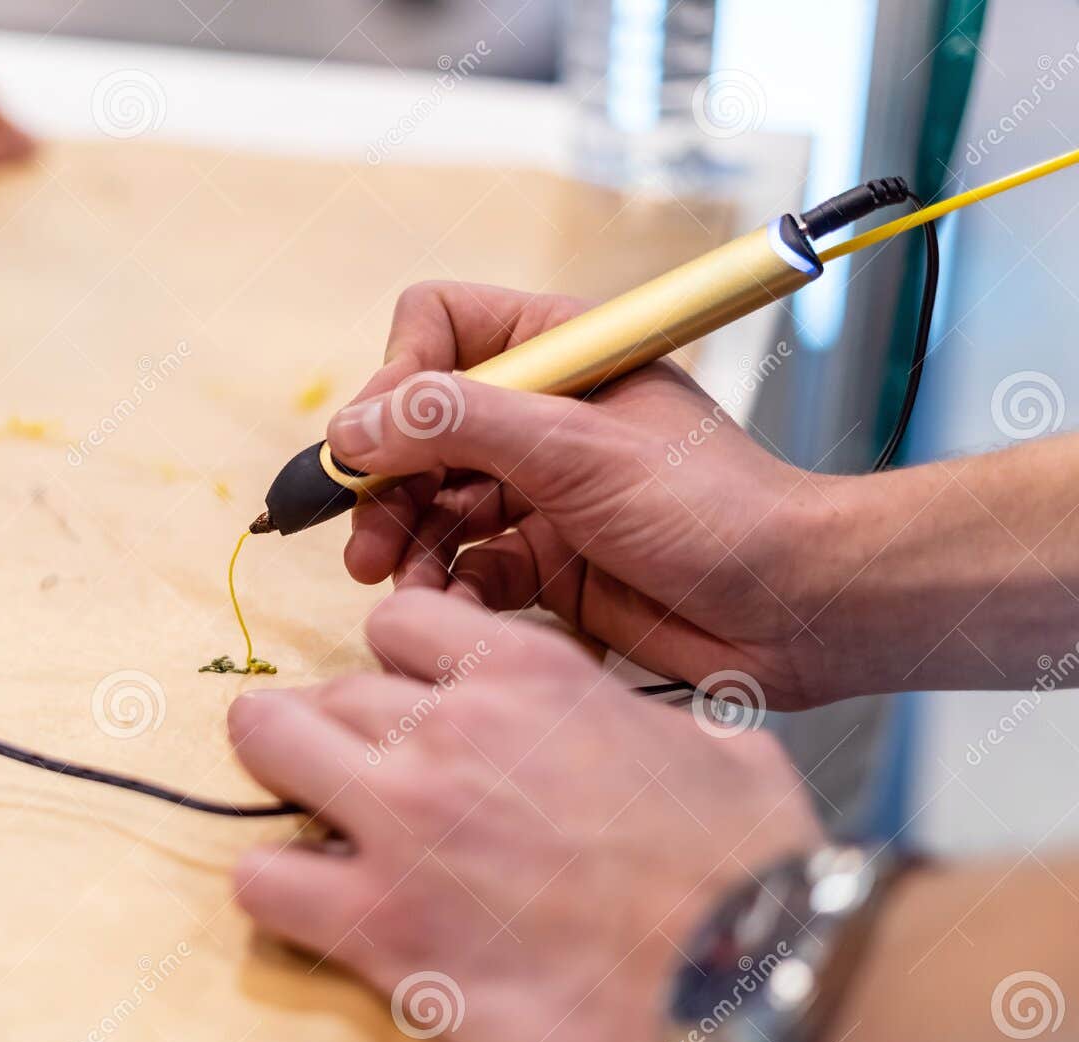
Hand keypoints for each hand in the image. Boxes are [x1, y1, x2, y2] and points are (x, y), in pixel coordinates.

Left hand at [228, 589, 821, 1041]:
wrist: (741, 982)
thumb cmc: (745, 872)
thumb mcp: (715, 750)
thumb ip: (646, 722)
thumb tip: (643, 736)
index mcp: (530, 675)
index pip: (400, 624)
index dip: (396, 661)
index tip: (407, 696)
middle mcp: (450, 731)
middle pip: (329, 691)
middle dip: (334, 726)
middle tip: (355, 768)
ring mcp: (403, 822)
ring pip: (269, 745)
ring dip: (284, 776)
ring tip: (315, 815)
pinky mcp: (381, 922)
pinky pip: (265, 878)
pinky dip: (275, 885)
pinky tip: (309, 900)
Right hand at [326, 281, 856, 707]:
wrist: (790, 609)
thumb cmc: (716, 508)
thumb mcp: (575, 448)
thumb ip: (456, 424)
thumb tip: (352, 426)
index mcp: (562, 350)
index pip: (438, 329)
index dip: (398, 380)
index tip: (382, 442)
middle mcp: (544, 413)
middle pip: (419, 427)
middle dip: (387, 481)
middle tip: (365, 540)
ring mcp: (541, 488)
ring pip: (432, 501)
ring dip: (407, 540)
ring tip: (395, 581)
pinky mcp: (546, 559)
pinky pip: (466, 564)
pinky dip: (449, 585)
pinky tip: (451, 607)